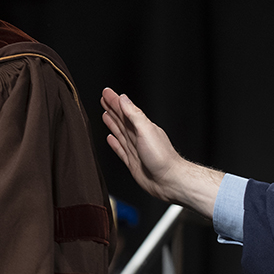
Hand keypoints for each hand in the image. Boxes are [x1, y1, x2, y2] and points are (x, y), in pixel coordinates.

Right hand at [100, 87, 222, 217]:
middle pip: (122, 119)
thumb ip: (134, 114)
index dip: (115, 101)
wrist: (169, 180)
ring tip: (105, 115)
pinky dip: (114, 143)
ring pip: (120, 132)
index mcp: (143, 126)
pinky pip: (120, 149)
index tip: (106, 92)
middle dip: (112, 109)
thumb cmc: (162, 157)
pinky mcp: (132, 162)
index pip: (125, 109)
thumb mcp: (146, 130)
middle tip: (104, 99)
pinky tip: (110, 138)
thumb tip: (124, 99)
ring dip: (112, 123)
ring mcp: (136, 149)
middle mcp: (139, 136)